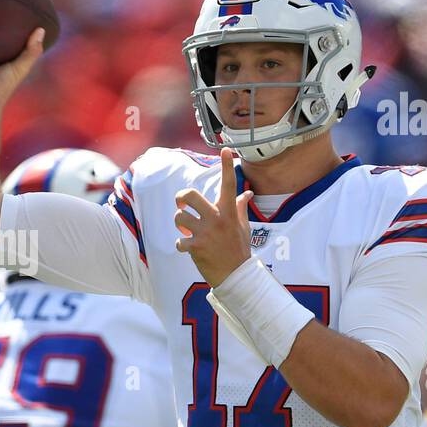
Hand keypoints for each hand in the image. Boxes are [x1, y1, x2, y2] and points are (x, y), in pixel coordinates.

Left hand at [174, 148, 252, 286]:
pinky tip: (189, 249)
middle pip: (189, 196)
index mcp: (229, 212)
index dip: (227, 166)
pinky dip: (181, 245)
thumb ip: (241, 208)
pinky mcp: (195, 247)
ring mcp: (205, 233)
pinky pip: (178, 241)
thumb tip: (248, 193)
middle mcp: (216, 219)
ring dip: (179, 223)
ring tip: (186, 230)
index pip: (229, 185)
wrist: (236, 276)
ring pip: (179, 218)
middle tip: (181, 204)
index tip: (226, 150)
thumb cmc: (238, 249)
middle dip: (181, 198)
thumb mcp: (243, 227)